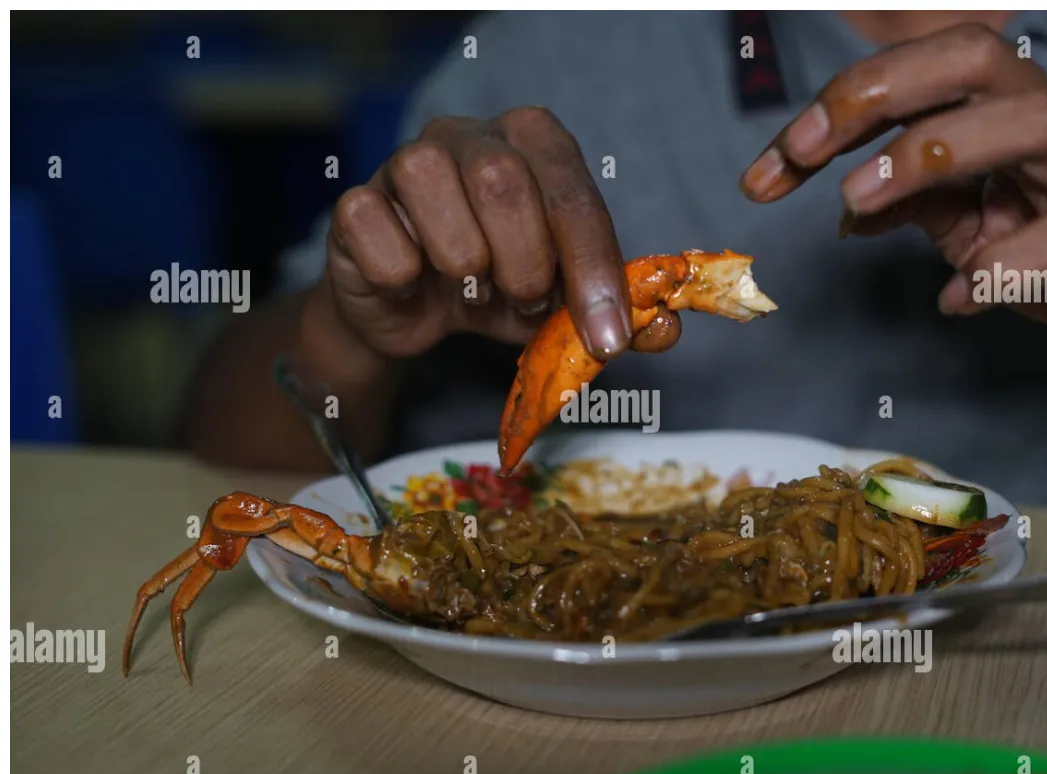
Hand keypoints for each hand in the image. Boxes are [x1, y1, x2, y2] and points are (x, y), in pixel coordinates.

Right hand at [318, 107, 633, 367]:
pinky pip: (377, 234)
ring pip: (436, 194)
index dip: (594, 270)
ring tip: (470, 287)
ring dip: (463, 265)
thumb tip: (662, 330)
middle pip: (504, 182)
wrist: (407, 312)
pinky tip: (412, 282)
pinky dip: (403, 276)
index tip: (606, 337)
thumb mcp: (561, 304)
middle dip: (524, 265)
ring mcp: (404, 161)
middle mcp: (469, 135)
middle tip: (524, 301)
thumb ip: (614, 313)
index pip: (573, 194)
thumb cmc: (495, 289)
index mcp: (534, 142)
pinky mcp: (355, 203)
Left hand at [741, 24, 1046, 397]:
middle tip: (801, 151)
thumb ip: (919, 205)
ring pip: (1029, 120)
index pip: (920, 74)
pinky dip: (1002, 267)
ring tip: (862, 202)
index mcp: (1009, 118)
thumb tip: (845, 201)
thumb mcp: (978, 228)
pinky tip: (958, 299)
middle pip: (974, 58)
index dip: (836, 107)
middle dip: (875, 93)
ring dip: (932, 153)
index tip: (767, 169)